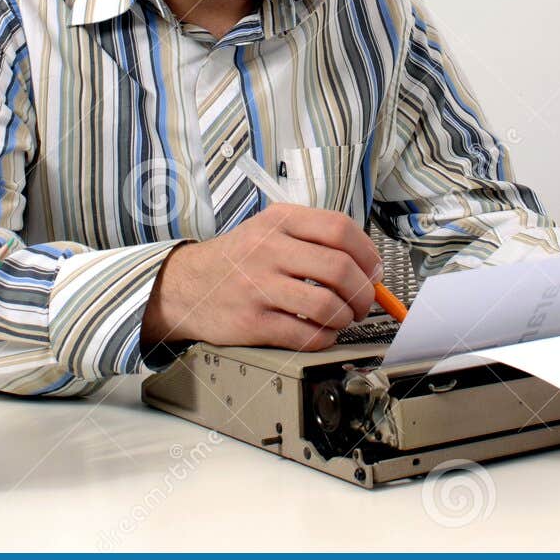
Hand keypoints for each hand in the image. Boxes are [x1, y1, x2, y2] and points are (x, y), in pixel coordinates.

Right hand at [143, 204, 380, 350]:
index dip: (367, 253)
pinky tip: (322, 333)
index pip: (340, 229)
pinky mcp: (252, 322)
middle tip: (363, 302)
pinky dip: (324, 338)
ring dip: (345, 318)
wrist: (186, 286)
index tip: (373, 270)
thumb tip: (368, 265)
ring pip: (326, 306)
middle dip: (363, 292)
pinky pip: (305, 335)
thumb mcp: (269, 230)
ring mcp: (258, 287)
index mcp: (278, 221)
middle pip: (340, 269)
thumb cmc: (237, 260)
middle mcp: (268, 250)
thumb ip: (314, 239)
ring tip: (342, 319)